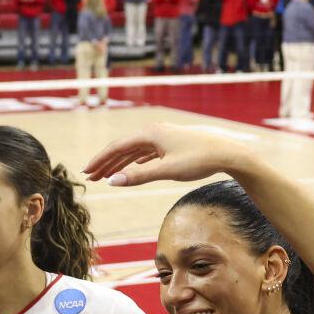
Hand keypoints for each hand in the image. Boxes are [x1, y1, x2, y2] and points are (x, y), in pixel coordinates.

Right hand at [83, 122, 242, 187]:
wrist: (227, 153)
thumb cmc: (199, 160)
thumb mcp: (167, 171)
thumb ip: (139, 177)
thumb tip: (113, 182)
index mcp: (150, 134)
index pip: (117, 147)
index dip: (100, 160)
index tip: (86, 172)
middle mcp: (153, 131)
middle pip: (123, 148)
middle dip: (106, 162)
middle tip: (89, 177)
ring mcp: (162, 136)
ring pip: (134, 150)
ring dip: (119, 163)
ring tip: (106, 175)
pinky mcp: (171, 143)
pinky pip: (146, 151)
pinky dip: (135, 160)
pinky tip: (132, 166)